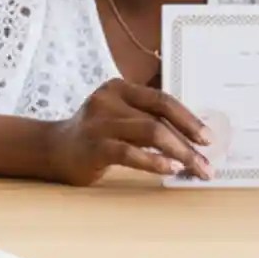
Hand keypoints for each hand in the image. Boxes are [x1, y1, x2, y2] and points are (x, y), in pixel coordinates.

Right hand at [43, 78, 213, 185]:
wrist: (51, 150)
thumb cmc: (95, 134)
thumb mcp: (119, 115)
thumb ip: (146, 118)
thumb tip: (192, 135)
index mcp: (120, 88)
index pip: (162, 99)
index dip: (188, 118)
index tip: (207, 137)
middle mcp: (109, 99)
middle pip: (160, 117)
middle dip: (188, 139)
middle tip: (207, 160)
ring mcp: (99, 122)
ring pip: (151, 132)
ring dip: (179, 152)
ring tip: (195, 168)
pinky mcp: (93, 146)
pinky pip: (130, 152)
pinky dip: (154, 161)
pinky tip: (170, 169)